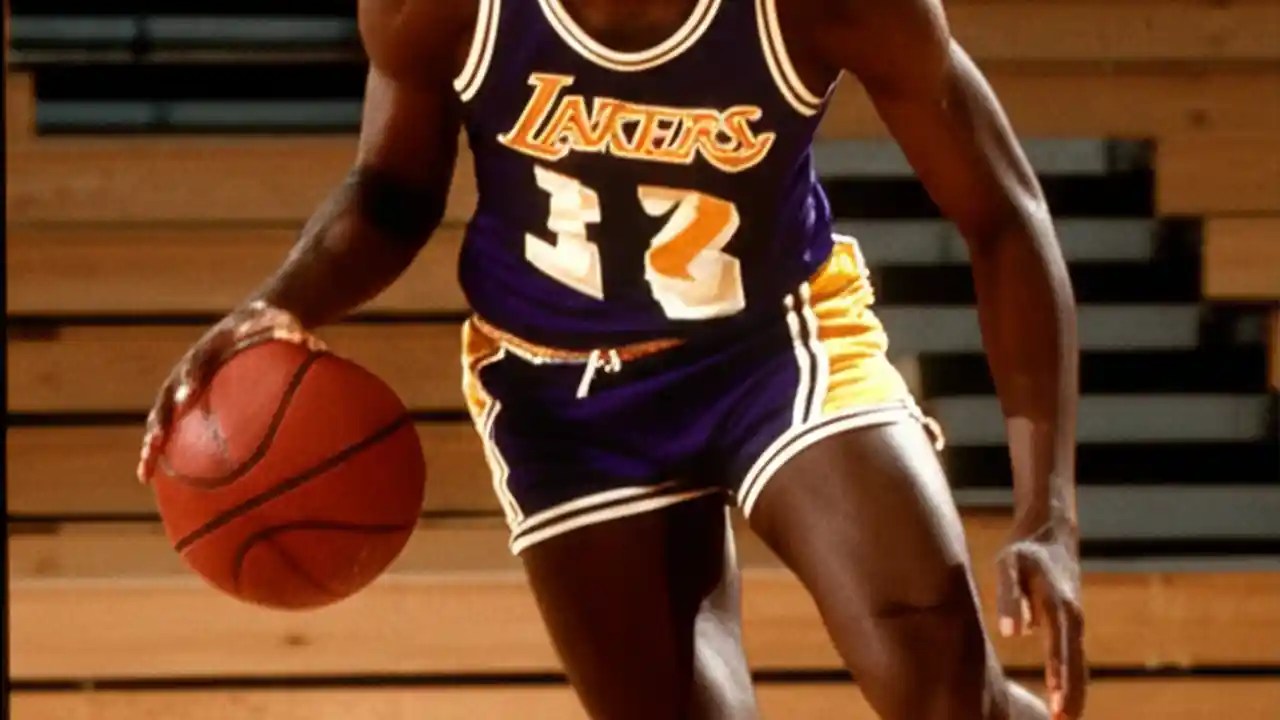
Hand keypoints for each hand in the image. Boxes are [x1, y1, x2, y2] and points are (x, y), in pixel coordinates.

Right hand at [136, 301, 325, 484]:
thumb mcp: (281, 324)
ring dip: (152, 443)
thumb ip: (288, 332)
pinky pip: (173, 427)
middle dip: (160, 420)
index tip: (185, 400)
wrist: (256, 320)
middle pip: (167, 395)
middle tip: (155, 443)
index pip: (196, 363)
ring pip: (162, 416)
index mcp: (211, 347)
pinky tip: (156, 479)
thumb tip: (303, 339)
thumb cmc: (272, 325)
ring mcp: (185, 385)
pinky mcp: (189, 400)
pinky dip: (164, 451)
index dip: (189, 381)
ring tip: (145, 472)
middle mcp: (190, 368)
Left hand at [996, 522, 1086, 719]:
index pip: (1060, 652)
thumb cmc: (1024, 550)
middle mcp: (1073, 618)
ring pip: (1078, 664)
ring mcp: (1075, 621)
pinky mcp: (1071, 622)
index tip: (1057, 708)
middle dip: (1072, 696)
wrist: (1051, 533)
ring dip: (1074, 693)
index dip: (1059, 681)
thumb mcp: (1009, 565)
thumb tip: (1011, 632)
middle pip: (1075, 664)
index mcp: (1058, 607)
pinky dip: (1072, 680)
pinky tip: (1064, 700)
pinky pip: (1073, 657)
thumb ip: (1009, 597)